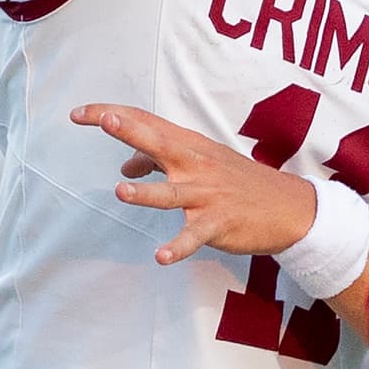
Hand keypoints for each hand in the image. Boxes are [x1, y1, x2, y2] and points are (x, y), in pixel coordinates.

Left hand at [70, 103, 318, 265]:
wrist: (288, 207)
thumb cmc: (237, 181)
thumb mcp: (201, 162)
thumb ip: (157, 162)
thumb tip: (124, 167)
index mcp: (189, 146)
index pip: (145, 123)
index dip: (111, 116)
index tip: (79, 113)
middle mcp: (196, 165)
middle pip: (158, 143)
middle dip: (130, 132)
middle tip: (104, 120)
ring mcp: (207, 194)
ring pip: (172, 192)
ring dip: (146, 193)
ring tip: (120, 193)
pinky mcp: (219, 223)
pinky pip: (194, 236)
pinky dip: (178, 246)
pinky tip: (162, 256)